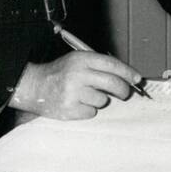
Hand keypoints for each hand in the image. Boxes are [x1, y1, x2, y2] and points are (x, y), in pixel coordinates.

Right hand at [9, 51, 143, 119]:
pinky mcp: (69, 109)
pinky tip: (77, 103)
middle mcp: (78, 74)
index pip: (113, 64)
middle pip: (113, 83)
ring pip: (103, 100)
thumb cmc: (60, 74)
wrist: (34, 86)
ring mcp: (73, 93)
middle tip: (125, 93)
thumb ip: (99, 66)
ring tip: (86, 96)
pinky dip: (88, 109)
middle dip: (123, 90)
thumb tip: (127, 77)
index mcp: (82, 59)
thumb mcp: (78, 61)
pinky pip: (91, 112)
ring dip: (100, 100)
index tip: (137, 79)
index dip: (128, 72)